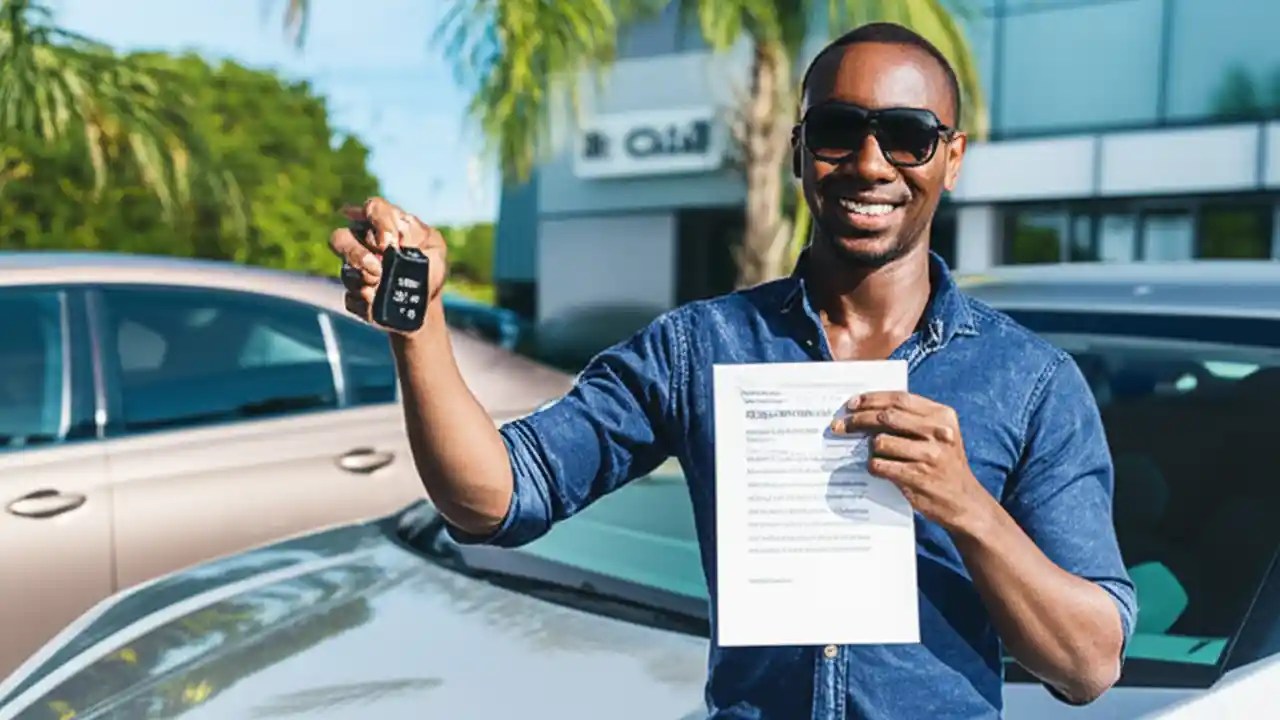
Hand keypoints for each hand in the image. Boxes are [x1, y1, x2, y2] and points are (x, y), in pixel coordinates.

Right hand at [328, 197, 447, 331]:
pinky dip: (365, 303)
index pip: (372, 208)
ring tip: (382, 286)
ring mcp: (354, 269)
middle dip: (356, 254)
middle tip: (377, 269)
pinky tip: (379, 303)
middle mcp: (362, 242)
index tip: (390, 243)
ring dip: (363, 280)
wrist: (426, 302)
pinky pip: (350, 298)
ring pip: (345, 270)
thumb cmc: (431, 267)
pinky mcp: (354, 295)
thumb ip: (420, 239)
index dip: (378, 222)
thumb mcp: (436, 248)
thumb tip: (392, 245)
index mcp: (384, 224)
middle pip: (340, 237)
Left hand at [833, 391, 992, 533]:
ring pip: (880, 442)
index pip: (899, 399)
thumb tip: (871, 409)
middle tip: (841, 424)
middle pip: (886, 417)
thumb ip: (913, 419)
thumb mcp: (940, 435)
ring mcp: (928, 456)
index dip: (872, 399)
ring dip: (868, 448)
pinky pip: (880, 466)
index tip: (852, 403)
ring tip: (870, 453)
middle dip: (858, 419)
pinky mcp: (917, 477)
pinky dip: (872, 466)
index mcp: (942, 416)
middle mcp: (938, 433)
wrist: (964, 503)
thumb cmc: (945, 465)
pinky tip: (875, 468)